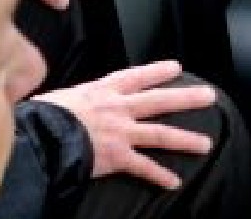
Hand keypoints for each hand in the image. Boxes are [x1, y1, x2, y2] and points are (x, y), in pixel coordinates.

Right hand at [32, 61, 215, 189]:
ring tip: (206, 144)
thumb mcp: (61, 97)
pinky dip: (159, 176)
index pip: (136, 77)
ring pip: (161, 134)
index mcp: (102, 91)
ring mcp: (122, 132)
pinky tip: (174, 182)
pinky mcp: (119, 156)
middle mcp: (118, 108)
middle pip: (159, 101)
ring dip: (185, 140)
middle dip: (186, 99)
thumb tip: (69, 100)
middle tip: (209, 96)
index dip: (157, 72)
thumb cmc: (44, 116)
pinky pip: (144, 167)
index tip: (176, 68)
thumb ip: (75, 98)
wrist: (41, 136)